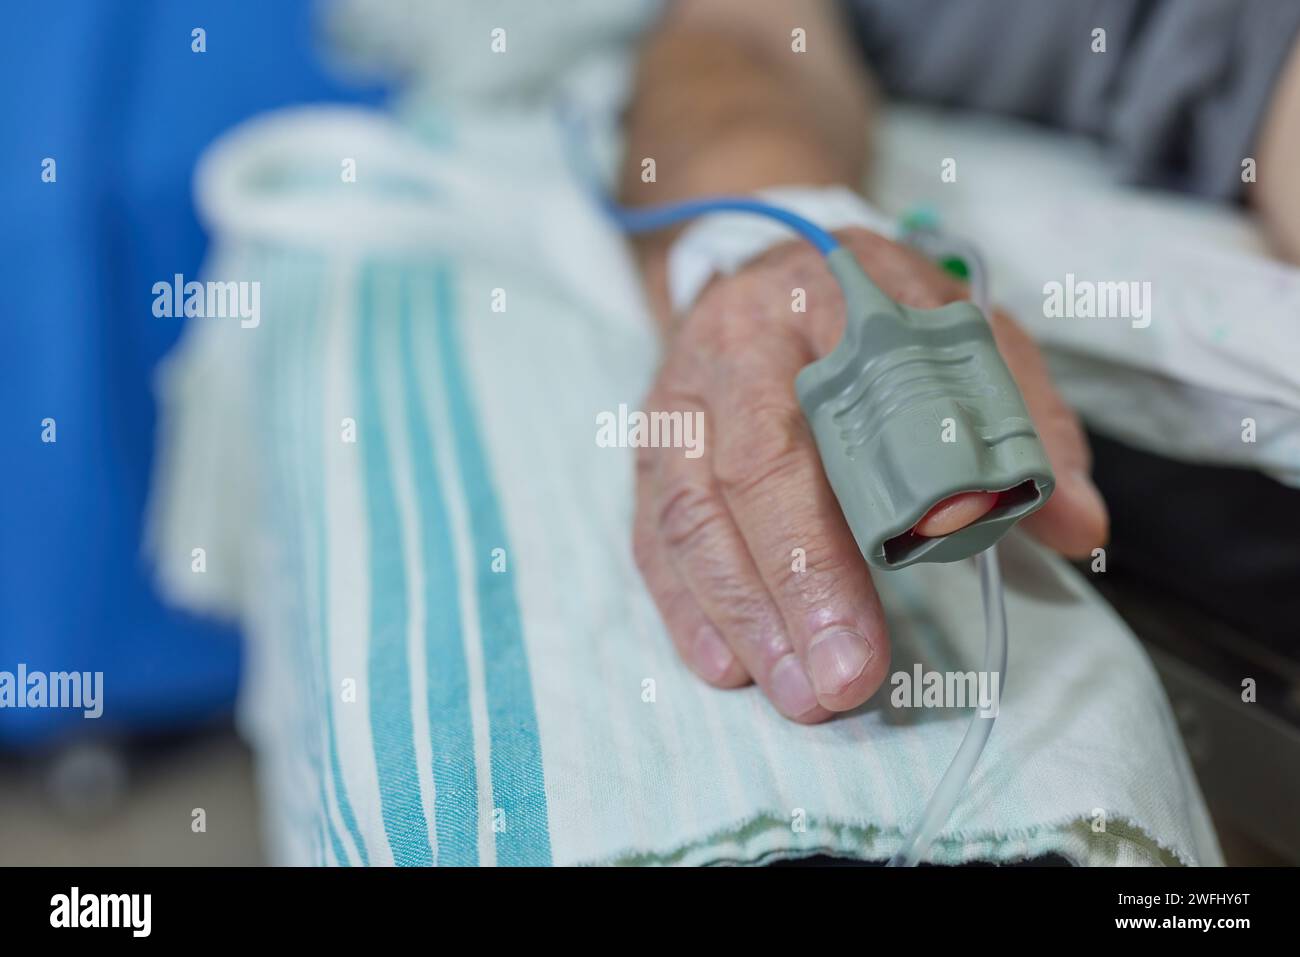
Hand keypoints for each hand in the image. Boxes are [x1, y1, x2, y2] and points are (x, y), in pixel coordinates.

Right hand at [632, 228, 1107, 721]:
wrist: (765, 273)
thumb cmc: (874, 312)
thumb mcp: (963, 334)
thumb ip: (1021, 420)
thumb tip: (1076, 522)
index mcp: (817, 305)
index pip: (824, 420)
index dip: (843, 532)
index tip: (877, 626)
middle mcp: (729, 349)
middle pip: (743, 478)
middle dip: (791, 592)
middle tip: (837, 686)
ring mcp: (678, 403)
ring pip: (687, 516)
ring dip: (739, 615)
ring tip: (796, 693)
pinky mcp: (651, 450)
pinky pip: (653, 534)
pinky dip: (688, 605)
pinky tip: (727, 664)